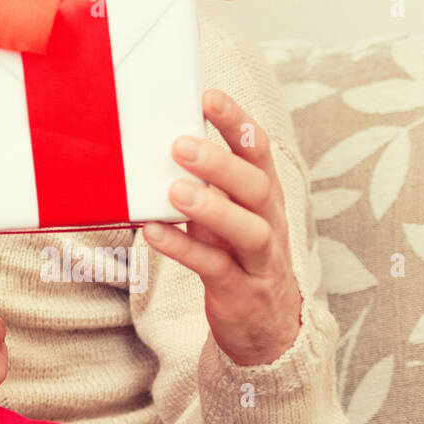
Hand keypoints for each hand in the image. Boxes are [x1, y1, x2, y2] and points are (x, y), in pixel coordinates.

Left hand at [142, 89, 303, 365]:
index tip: (208, 96)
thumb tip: (157, 143)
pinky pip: (214, 267)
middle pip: (257, 187)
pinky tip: (154, 232)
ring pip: (248, 230)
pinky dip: (184, 248)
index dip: (237, 123)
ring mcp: (259, 261)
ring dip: (211, 207)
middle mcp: (270, 223)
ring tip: (174, 191)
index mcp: (265, 197)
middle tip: (181, 145)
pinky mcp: (240, 292)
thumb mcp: (225, 214)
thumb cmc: (234, 255)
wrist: (265, 327)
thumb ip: (203, 184)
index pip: (259, 152)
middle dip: (221, 163)